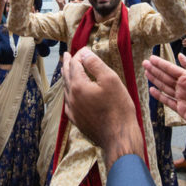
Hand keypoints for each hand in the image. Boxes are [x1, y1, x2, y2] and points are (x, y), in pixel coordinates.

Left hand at [62, 49, 143, 171]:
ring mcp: (73, 110)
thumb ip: (95, 64)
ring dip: (67, 78)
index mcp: (78, 86)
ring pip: (67, 90)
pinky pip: (69, 103)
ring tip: (67, 71)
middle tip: (66, 55)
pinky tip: (71, 94)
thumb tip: (84, 53)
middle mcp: (71, 97)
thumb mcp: (110, 80)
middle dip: (67, 64)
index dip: (78, 55)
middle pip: (67, 76)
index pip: (74, 64)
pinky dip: (69, 93)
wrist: (119, 136)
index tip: (83, 49)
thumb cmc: (118, 107)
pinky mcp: (77, 120)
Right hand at [144, 54, 185, 166]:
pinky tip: (152, 90)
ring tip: (145, 73)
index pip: (173, 69)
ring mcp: (184, 99)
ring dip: (156, 80)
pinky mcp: (183, 111)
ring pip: (166, 87)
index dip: (162, 64)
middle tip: (144, 62)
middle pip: (167, 77)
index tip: (152, 57)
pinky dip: (160, 96)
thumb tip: (180, 56)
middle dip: (156, 70)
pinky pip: (168, 102)